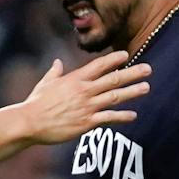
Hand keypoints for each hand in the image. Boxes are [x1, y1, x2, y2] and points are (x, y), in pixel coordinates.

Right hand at [17, 51, 149, 145]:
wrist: (30, 122)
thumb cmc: (36, 102)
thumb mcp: (45, 83)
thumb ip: (55, 72)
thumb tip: (58, 62)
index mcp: (74, 79)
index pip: (98, 65)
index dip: (113, 59)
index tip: (126, 54)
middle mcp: (84, 91)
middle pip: (113, 79)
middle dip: (132, 73)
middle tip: (148, 69)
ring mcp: (87, 107)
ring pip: (115, 97)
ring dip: (132, 92)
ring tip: (146, 87)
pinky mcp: (86, 123)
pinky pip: (108, 119)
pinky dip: (122, 117)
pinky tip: (133, 115)